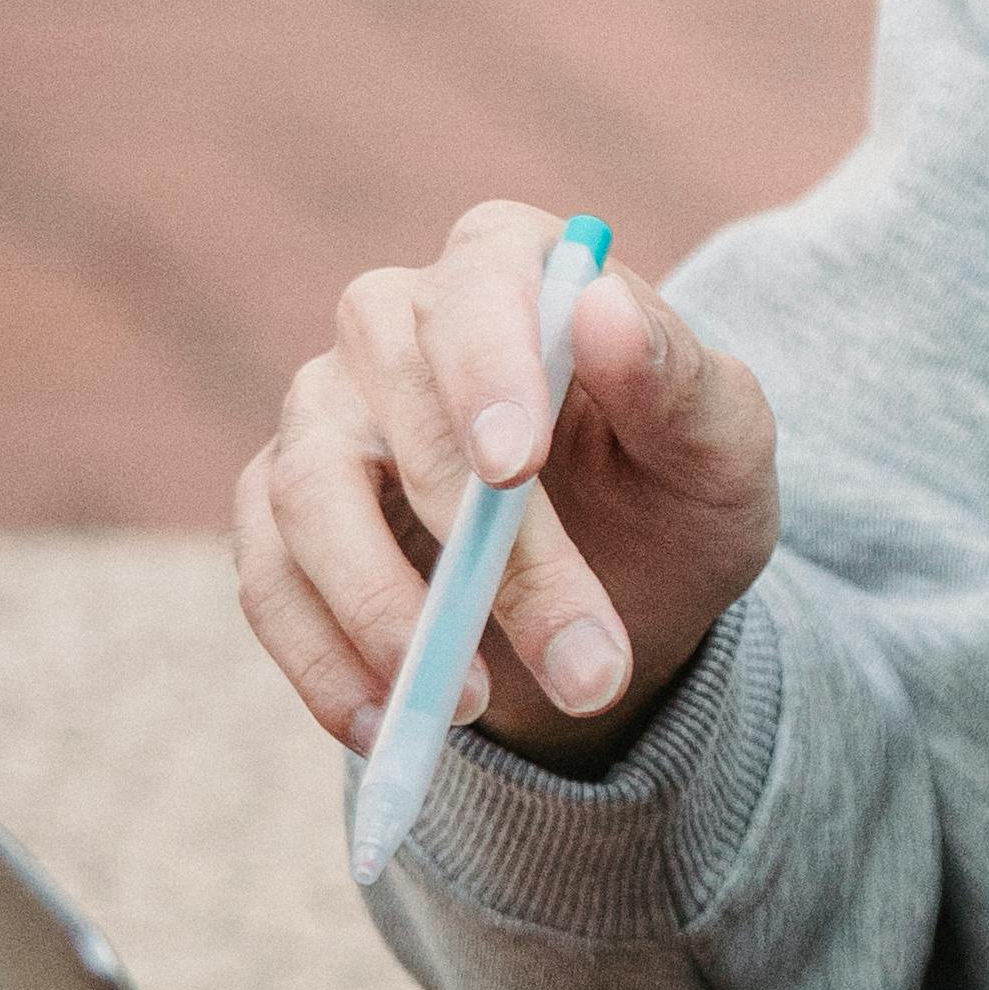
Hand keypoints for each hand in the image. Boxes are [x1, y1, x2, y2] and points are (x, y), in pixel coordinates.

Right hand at [236, 201, 777, 771]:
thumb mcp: (721, 448)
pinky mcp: (279, 511)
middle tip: (577, 663)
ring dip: (385, 613)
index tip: (516, 470)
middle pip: (396, 406)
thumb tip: (600, 306)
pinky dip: (322, 660)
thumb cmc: (676, 488)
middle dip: (484, 550)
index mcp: (510, 264)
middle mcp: (393, 320)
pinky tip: (389, 725)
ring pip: (306, 494)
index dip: (489, 369)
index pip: (481, 280)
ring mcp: (323, 415)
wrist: (630, 591)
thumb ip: (676, 378)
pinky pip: (267, 578)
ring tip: (473, 706)